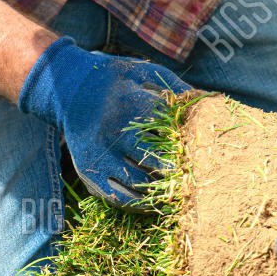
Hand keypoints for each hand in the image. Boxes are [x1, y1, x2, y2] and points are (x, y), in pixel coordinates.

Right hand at [18, 36, 190, 205]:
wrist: (67, 89)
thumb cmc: (114, 80)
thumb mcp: (143, 72)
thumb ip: (174, 87)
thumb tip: (209, 103)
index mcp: (128, 104)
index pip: (169, 132)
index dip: (190, 145)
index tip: (205, 154)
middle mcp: (111, 132)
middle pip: (156, 162)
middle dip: (179, 171)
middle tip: (197, 178)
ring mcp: (97, 156)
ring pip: (139, 185)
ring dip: (162, 191)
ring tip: (179, 192)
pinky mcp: (88, 173)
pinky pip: (118, 198)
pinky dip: (139, 204)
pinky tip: (154, 200)